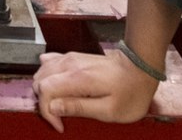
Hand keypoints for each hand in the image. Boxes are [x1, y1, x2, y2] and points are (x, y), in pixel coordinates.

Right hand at [32, 49, 159, 128]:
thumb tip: (53, 107)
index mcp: (78, 78)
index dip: (47, 112)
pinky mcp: (74, 57)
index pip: (45, 91)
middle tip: (60, 117)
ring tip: (59, 105)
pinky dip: (47, 77)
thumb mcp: (109, 110)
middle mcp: (70, 64)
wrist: (142, 67)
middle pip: (39, 80)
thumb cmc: (131, 92)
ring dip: (44, 90)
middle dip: (44, 102)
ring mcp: (71, 58)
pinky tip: (57, 87)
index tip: (60, 125)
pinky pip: (50, 63)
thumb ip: (79, 108)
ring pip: (42, 71)